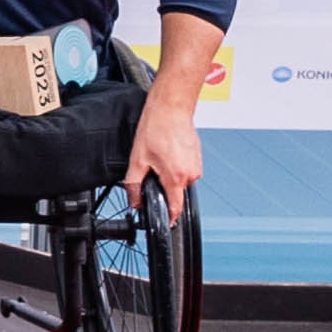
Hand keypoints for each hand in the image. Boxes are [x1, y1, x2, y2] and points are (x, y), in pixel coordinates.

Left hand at [123, 88, 201, 224]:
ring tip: (159, 154)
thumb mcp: (137, 158)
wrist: (170, 108)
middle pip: (175, 192)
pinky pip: (184, 169)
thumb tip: (134, 200)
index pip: (175, 207)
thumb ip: (134, 184)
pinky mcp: (197, 157)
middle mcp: (191, 174)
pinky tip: (167, 150)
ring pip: (179, 179)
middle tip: (151, 168)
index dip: (168, 217)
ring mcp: (196, 165)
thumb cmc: (156, 128)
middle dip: (162, 186)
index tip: (164, 223)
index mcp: (176, 177)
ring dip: (169, 173)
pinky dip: (175, 164)